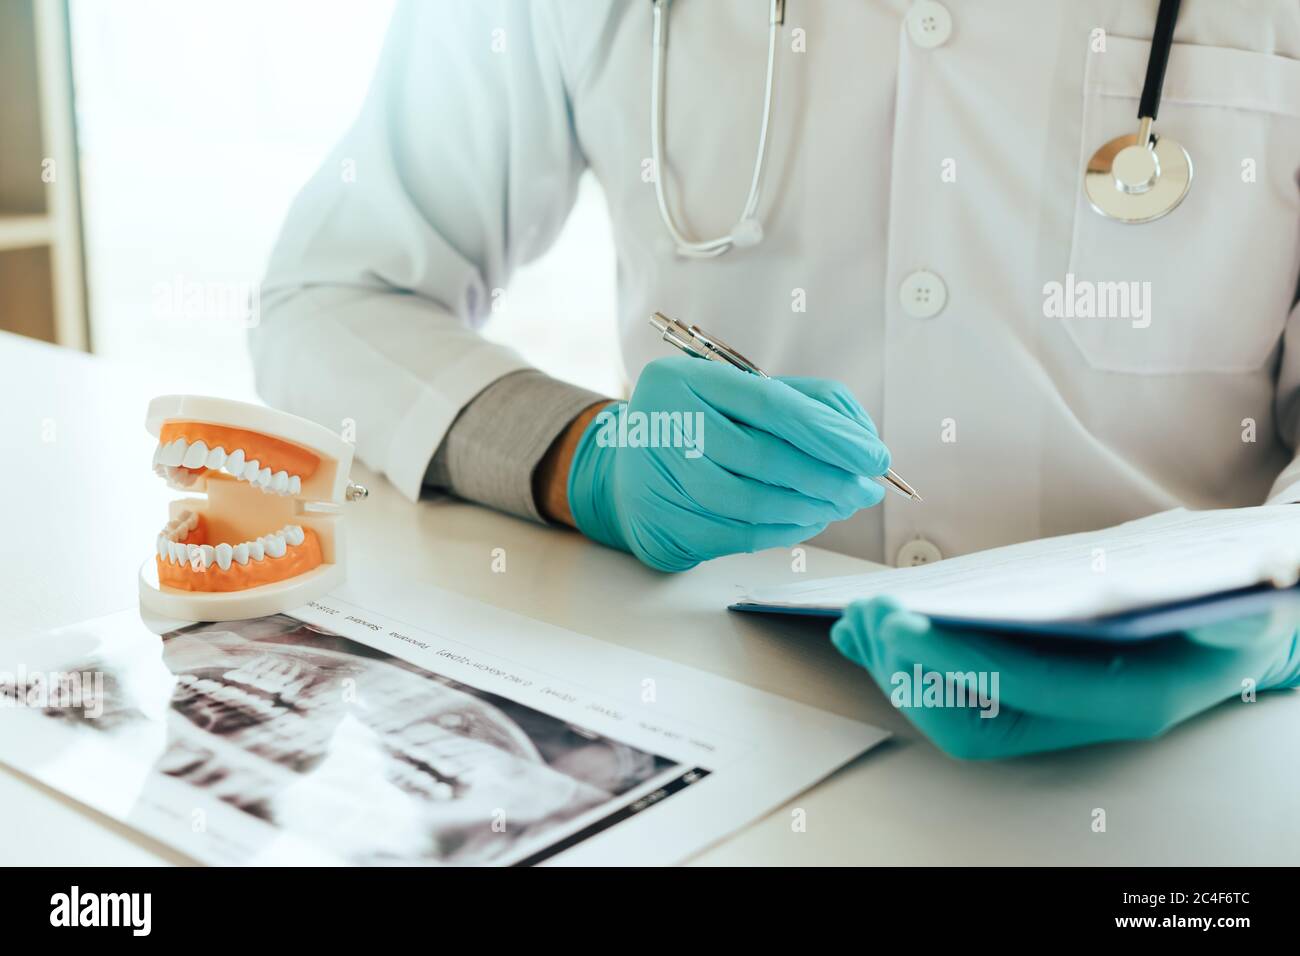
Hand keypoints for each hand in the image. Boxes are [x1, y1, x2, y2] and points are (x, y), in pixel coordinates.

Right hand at [566, 356, 890, 570]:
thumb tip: (862, 443)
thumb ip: (805, 403)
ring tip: (840, 503)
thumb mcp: (742, 395)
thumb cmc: (701, 425)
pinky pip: (740, 535)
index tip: (874, 455)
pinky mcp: (662, 525)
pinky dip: (786, 530)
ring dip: (811, 509)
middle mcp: (663, 424)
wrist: (629, 470)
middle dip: (828, 478)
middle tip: (865, 488)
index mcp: (684, 379)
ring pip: (752, 503)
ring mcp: (657, 479)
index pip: (770, 404)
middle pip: (763, 458)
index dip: (829, 434)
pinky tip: (808, 519)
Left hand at [831, 597, 1299, 758]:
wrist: (1234, 636)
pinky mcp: (1025, 698)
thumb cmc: (1223, 608)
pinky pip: (953, 696)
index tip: (901, 621)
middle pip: (974, 720)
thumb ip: (1189, 600)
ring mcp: (1053, 716)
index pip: (1028, 686)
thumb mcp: (1226, 600)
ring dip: (898, 669)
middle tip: (871, 614)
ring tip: (860, 617)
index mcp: (1133, 697)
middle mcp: (1084, 719)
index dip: (958, 657)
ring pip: (956, 716)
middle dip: (912, 669)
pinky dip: (904, 663)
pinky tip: (868, 629)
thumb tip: (1153, 598)